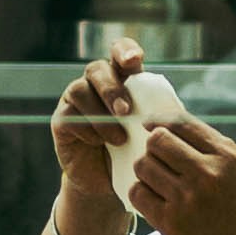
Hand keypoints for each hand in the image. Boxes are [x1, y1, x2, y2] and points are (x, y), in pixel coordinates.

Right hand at [46, 41, 143, 234]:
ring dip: (101, 114)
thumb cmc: (134, 153)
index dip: (125, 50)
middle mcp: (95, 84)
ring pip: (79, 90)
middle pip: (97, 69)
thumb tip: (173, 110)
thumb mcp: (150, 132)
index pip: (120, 51)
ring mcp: (75, 100)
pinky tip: (100, 144)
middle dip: (112, 89)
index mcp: (121, 78)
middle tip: (126, 112)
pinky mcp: (61, 120)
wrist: (107, 184)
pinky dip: (88, 130)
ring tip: (120, 139)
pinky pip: (70, 116)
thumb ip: (158, 114)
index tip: (135, 61)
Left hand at [123, 99, 235, 234]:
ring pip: (143, 166)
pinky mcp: (171, 224)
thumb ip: (212, 150)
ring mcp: (188, 199)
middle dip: (152, 146)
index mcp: (228, 156)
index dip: (160, 120)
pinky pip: (138, 194)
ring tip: (157, 181)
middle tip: (156, 158)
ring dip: (146, 171)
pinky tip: (153, 199)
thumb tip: (171, 129)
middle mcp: (208, 173)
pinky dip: (141, 193)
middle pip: (158, 141)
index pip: (181, 123)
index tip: (150, 124)